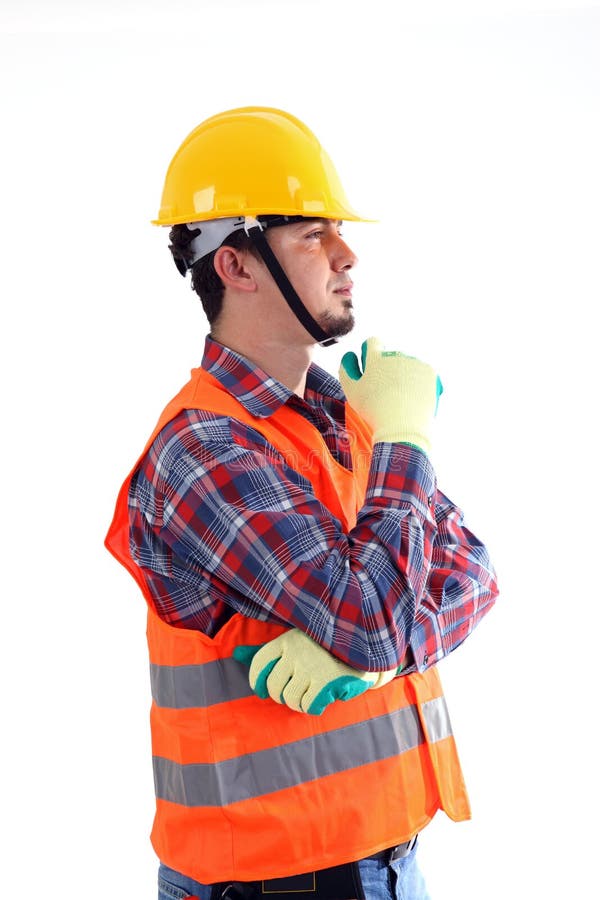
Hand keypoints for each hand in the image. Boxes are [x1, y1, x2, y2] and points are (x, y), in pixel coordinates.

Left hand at [234, 628, 397, 714]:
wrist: (363, 644)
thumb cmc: (323, 646)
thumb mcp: (293, 641)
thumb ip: (264, 649)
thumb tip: (235, 654)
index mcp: (285, 640)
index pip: (259, 663)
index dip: (257, 682)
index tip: (261, 690)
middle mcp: (295, 652)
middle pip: (273, 687)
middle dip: (282, 695)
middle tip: (295, 692)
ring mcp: (310, 666)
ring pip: (291, 699)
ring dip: (300, 703)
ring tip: (310, 694)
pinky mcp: (326, 680)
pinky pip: (309, 706)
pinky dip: (314, 707)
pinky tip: (322, 698)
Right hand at [339, 336, 442, 453]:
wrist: (403, 428)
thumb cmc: (374, 412)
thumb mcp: (352, 391)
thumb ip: (347, 369)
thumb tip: (349, 355)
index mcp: (375, 358)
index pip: (372, 342)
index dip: (371, 354)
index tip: (372, 366)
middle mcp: (395, 355)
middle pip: (391, 357)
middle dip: (389, 369)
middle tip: (387, 392)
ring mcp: (414, 362)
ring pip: (408, 366)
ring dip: (405, 377)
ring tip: (402, 400)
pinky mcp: (429, 371)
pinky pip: (422, 374)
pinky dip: (419, 384)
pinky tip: (413, 399)